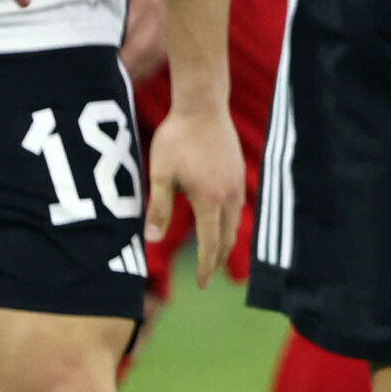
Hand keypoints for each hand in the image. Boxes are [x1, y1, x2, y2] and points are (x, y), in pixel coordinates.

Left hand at [145, 98, 244, 283]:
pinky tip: (222, 220)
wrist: (203, 106)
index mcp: (210, 200)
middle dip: (217, 259)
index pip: (210, 243)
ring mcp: (238, 182)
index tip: (201, 284)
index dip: (205, 266)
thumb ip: (158, 208)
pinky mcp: (239, 171)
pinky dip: (231, 222)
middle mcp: (229, 195)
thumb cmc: (177, 139)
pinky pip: (239, 206)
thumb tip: (151, 240)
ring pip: (236, 222)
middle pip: (227, 237)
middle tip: (207, 275)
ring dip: (226, 241)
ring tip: (216, 253)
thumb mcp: (160, 174)